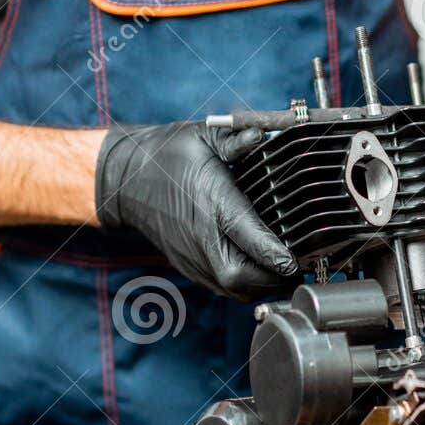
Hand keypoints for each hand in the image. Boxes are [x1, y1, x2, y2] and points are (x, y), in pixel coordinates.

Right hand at [95, 123, 297, 300]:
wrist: (126, 179)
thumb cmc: (165, 156)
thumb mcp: (202, 137)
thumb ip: (236, 140)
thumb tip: (261, 135)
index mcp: (211, 203)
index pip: (247, 237)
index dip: (274, 254)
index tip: (294, 261)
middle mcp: (201, 237)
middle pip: (241, 277)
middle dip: (274, 278)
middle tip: (299, 266)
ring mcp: (193, 256)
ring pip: (233, 289)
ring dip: (262, 285)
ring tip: (284, 271)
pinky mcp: (189, 265)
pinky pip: (222, 287)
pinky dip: (245, 286)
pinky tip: (260, 271)